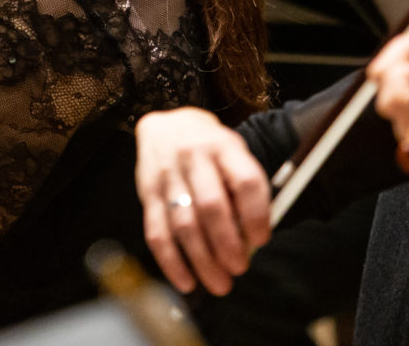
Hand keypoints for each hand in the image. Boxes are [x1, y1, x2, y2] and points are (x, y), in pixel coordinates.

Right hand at [132, 106, 270, 294]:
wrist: (165, 124)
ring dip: (203, 260)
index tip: (260, 240)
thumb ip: (244, 189)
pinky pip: (157, 232)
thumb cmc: (208, 146)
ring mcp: (168, 176)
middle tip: (239, 268)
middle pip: (212, 206)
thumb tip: (252, 241)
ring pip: (184, 224)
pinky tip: (186, 281)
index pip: (245, 182)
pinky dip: (171, 262)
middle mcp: (194, 158)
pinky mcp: (148, 193)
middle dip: (228, 245)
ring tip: (219, 282)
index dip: (256, 215)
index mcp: (224, 147)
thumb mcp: (233, 152)